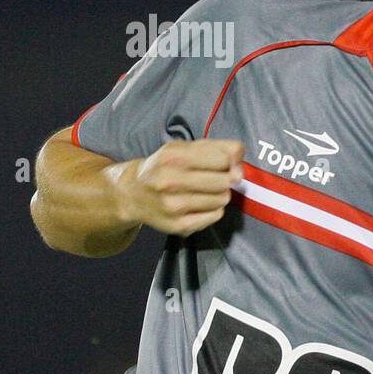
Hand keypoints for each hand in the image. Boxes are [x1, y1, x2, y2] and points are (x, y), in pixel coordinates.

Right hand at [114, 138, 244, 235]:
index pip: (223, 160)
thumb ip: (219, 147)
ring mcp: (173, 206)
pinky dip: (213, 210)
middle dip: (224, 179)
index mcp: (173, 157)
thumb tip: (240, 163)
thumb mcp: (186, 147)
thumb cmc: (165, 166)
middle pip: (225, 181)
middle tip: (210, 179)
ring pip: (222, 199)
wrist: (132, 193)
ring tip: (202, 191)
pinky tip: (198, 204)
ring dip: (219, 195)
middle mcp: (170, 182)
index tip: (220, 164)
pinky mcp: (179, 226)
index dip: (228, 161)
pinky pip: (216, 216)